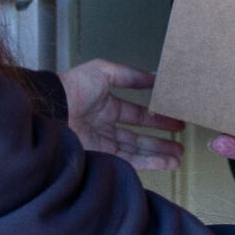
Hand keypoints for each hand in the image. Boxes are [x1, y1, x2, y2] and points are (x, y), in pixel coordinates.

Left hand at [58, 59, 184, 170]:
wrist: (53, 109)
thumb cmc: (75, 87)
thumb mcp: (105, 71)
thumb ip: (131, 76)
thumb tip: (156, 76)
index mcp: (107, 106)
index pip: (137, 115)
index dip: (157, 118)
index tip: (176, 120)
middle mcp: (106, 127)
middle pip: (139, 136)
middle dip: (160, 140)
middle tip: (181, 144)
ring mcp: (103, 144)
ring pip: (137, 151)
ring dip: (158, 154)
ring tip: (178, 158)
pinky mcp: (101, 157)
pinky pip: (130, 161)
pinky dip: (149, 163)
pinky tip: (166, 163)